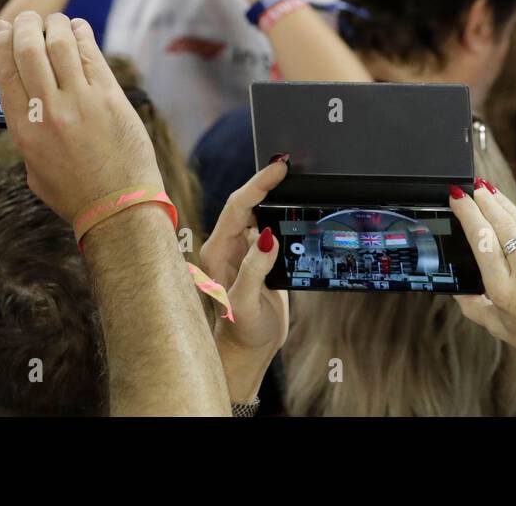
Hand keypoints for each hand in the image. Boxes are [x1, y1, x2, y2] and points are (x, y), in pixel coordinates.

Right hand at [0, 12, 161, 222]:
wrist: (118, 206)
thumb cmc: (75, 192)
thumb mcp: (35, 168)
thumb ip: (29, 133)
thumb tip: (29, 104)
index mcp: (24, 130)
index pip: (5, 73)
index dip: (1, 44)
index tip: (1, 29)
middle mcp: (49, 111)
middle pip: (30, 50)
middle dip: (27, 26)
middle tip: (29, 18)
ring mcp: (82, 101)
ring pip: (62, 45)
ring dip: (57, 25)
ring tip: (56, 22)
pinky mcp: (111, 98)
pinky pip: (93, 56)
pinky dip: (83, 36)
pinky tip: (80, 29)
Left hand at [201, 159, 290, 399]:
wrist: (249, 349)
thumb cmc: (241, 330)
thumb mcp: (245, 303)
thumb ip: (254, 270)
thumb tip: (266, 237)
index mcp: (218, 252)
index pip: (237, 206)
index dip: (258, 185)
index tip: (279, 170)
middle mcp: (229, 246)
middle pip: (247, 203)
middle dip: (267, 182)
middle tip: (291, 165)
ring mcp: (245, 250)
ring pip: (259, 212)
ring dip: (275, 195)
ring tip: (295, 179)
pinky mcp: (260, 256)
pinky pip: (271, 226)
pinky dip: (283, 213)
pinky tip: (297, 206)